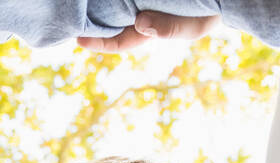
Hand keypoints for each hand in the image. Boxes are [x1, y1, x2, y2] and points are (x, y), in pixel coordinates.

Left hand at [76, 12, 222, 52]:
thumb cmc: (211, 10)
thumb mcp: (195, 25)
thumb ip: (170, 28)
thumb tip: (140, 24)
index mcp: (148, 28)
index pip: (119, 39)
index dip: (98, 43)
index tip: (78, 40)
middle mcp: (140, 11)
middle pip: (109, 18)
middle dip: (90, 19)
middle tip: (68, 17)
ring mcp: (139, 0)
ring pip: (113, 3)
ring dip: (97, 3)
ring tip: (77, 4)